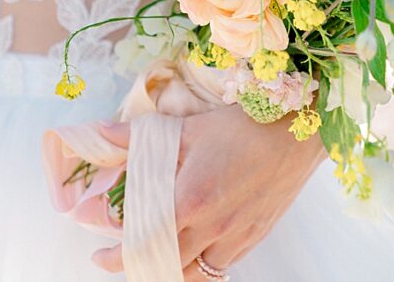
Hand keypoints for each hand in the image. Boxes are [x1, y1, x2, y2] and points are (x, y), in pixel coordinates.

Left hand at [94, 104, 325, 279]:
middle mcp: (213, 228)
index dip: (117, 257)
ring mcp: (236, 238)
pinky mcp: (254, 238)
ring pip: (194, 275)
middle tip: (122, 255)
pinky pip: (220, 267)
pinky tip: (193, 249)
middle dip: (138, 266)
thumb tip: (97, 135)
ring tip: (156, 255)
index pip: (142, 244)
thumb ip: (137, 138)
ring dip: (170, 270)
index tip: (101, 254)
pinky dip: (200, 267)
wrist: (297, 133)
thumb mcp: (187, 128)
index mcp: (190, 202)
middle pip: (165, 268)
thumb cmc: (244, 127)